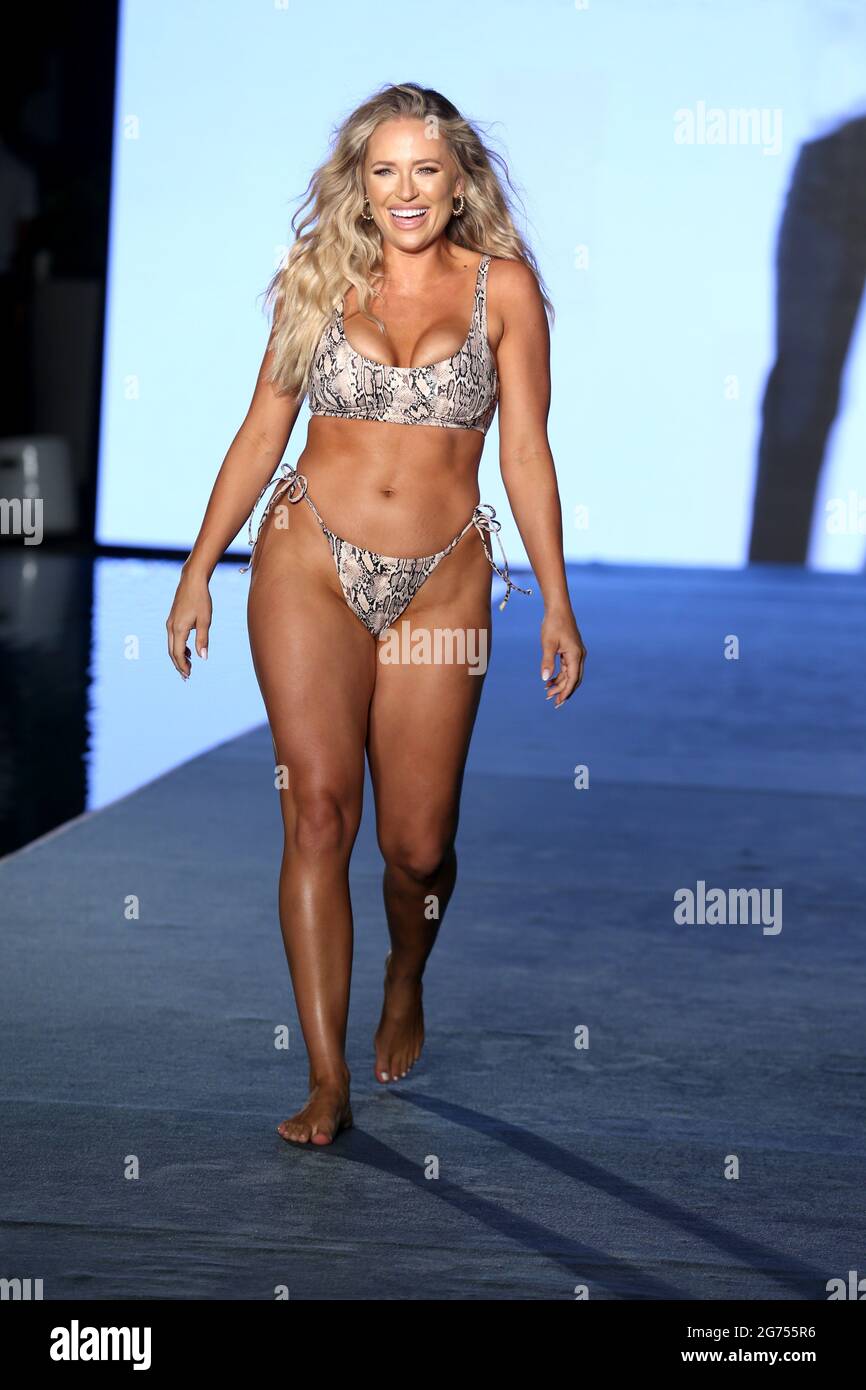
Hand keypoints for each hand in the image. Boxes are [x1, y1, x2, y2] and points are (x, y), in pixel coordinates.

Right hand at [165, 564, 211, 679]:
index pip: (177, 653)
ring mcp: (170, 623)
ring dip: (178, 657)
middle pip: (171, 652)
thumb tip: (203, 658)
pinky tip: (187, 651)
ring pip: (171, 645)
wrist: (192, 581)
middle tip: (187, 677)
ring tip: (188, 666)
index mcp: (178, 629)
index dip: (182, 666)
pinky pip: (173, 638)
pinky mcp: (172, 619)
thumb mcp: (205, 621)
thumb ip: (203, 640)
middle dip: (179, 665)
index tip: (189, 675)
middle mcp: (171, 627)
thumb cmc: (201, 600)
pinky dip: (178, 648)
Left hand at [540, 604, 585, 707]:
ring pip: (571, 674)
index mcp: (575, 655)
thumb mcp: (547, 644)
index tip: (559, 702)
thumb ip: (547, 662)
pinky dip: (560, 675)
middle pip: (574, 679)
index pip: (573, 679)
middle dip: (564, 691)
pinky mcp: (572, 650)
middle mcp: (579, 655)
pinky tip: (550, 681)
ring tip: (548, 692)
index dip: (566, 692)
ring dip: (561, 684)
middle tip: (553, 702)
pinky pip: (568, 667)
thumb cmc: (553, 624)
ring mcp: (577, 653)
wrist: (558, 609)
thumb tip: (545, 679)